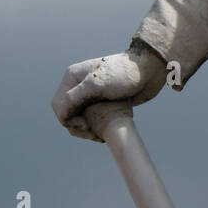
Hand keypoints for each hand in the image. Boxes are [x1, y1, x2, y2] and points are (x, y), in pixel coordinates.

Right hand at [51, 44, 167, 142]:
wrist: (149, 70)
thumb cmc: (123, 74)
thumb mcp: (97, 85)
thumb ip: (74, 98)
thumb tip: (60, 114)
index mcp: (72, 77)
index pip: (58, 106)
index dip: (68, 120)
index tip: (86, 126)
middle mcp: (78, 85)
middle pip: (66, 114)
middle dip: (77, 128)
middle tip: (94, 136)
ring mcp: (89, 94)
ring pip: (78, 119)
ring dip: (86, 131)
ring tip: (100, 137)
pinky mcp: (101, 102)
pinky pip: (90, 120)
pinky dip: (94, 129)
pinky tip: (104, 135)